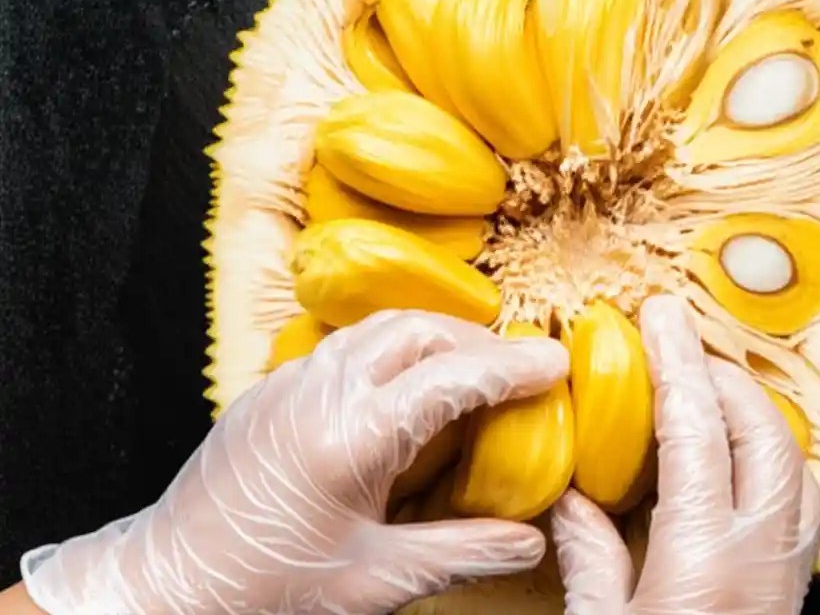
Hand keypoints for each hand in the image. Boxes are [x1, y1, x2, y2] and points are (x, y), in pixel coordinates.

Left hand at [21, 310, 567, 613]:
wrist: (167, 584)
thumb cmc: (268, 589)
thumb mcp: (377, 582)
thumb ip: (462, 552)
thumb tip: (531, 540)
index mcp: (354, 436)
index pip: (454, 377)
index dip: (513, 367)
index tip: (555, 365)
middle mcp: (321, 392)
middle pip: (419, 330)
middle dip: (477, 340)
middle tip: (517, 367)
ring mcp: (289, 384)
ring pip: (378, 328)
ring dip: (433, 336)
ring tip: (470, 367)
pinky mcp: (267, 391)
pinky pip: (343, 346)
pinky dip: (390, 349)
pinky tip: (403, 386)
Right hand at [551, 296, 819, 614]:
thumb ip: (591, 558)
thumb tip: (572, 503)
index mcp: (706, 560)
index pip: (696, 429)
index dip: (675, 363)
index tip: (660, 318)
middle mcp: (761, 557)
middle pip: (762, 430)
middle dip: (721, 377)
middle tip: (679, 349)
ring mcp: (788, 572)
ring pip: (793, 461)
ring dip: (751, 415)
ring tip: (707, 395)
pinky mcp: (795, 589)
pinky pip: (801, 502)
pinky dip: (771, 461)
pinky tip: (737, 462)